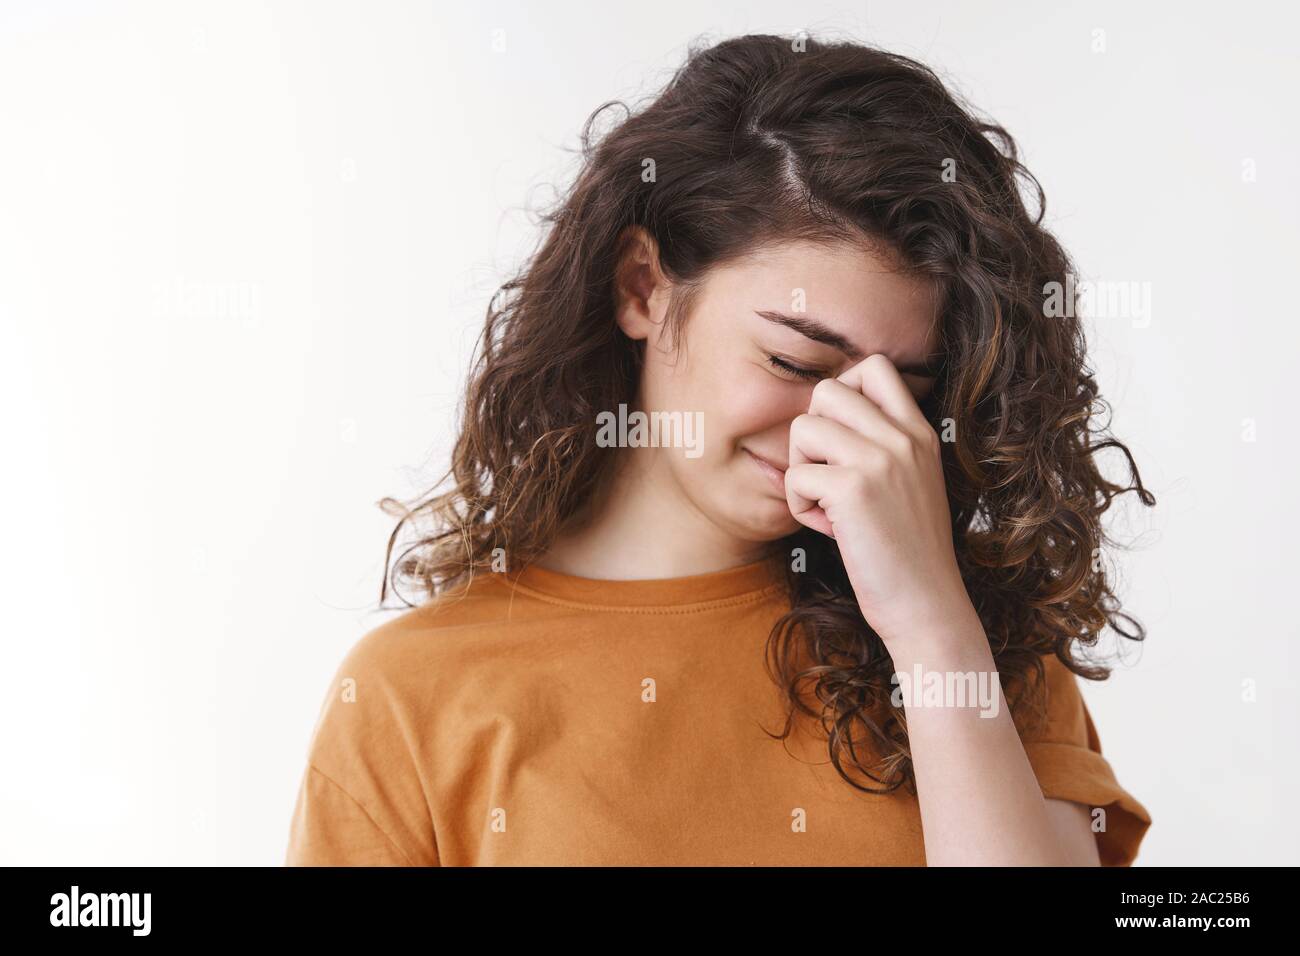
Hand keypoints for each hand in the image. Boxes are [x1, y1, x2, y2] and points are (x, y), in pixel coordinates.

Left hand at [784, 354, 977, 653]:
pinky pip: (794, 476)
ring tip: (826, 503)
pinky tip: (828, 528)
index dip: (842, 393)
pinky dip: (799, 506)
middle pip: (827, 391)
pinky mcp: (853, 489)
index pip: (873, 367)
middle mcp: (902, 438)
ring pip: (803, 428)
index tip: (842, 440)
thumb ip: (880, 444)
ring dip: (801, 469)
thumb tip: (823, 415)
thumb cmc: (905, 550)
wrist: (926, 604)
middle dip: (812, 433)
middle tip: (826, 473)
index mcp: (919, 432)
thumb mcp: (909, 482)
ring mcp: (880, 460)